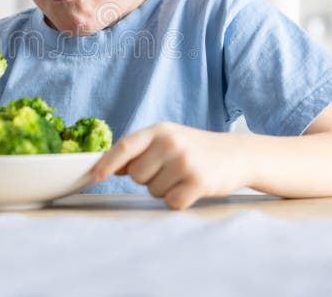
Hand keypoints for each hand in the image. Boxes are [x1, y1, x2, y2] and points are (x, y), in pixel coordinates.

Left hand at [90, 122, 248, 209]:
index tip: (94, 176)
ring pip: (153, 191)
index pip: (125, 146)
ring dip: (164, 189)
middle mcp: (171, 142)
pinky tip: (191, 187)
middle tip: (168, 170)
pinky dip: (178, 200)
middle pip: (136, 175)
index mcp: (159, 130)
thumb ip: (139, 150)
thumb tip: (105, 165)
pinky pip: (172, 202)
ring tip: (182, 176)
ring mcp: (185, 161)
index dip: (107, 163)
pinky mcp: (198, 181)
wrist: (237, 154)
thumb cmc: (195, 149)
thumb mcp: (168, 139)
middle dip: (147, 179)